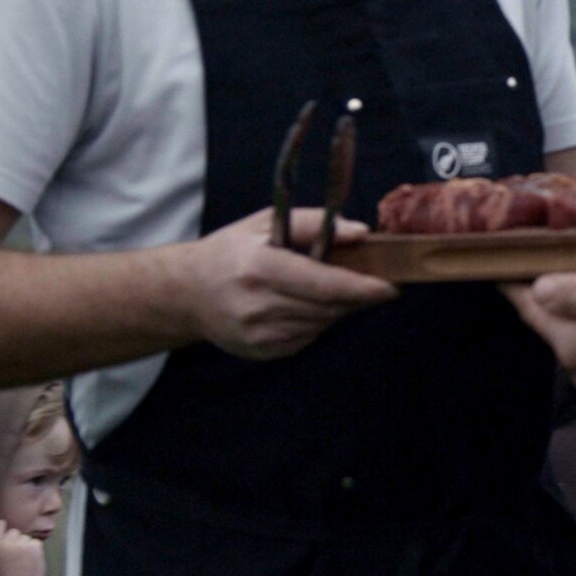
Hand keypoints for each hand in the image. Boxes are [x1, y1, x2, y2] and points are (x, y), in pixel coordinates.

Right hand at [0, 519, 45, 575]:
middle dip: (16, 540)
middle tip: (16, 555)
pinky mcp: (35, 546)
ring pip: (26, 537)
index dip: (2, 527)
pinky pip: (35, 542)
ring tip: (25, 560)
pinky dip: (35, 549)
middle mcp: (9, 541)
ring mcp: (23, 543)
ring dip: (26, 545)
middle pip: (14, 532)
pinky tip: (32, 560)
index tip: (4, 533)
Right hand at [184, 209, 395, 358]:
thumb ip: (312, 224)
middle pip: (328, 308)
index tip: (389, 287)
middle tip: (368, 282)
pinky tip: (297, 305)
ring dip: (333, 308)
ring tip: (319, 288)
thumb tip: (359, 232)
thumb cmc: (231, 251)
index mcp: (260, 267)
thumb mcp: (265, 223)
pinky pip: (307, 338)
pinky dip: (314, 321)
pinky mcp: (262, 352)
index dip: (361, 288)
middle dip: (354, 296)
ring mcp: (259, 334)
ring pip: (321, 324)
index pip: (323, 284)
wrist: (187, 293)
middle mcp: (258, 305)